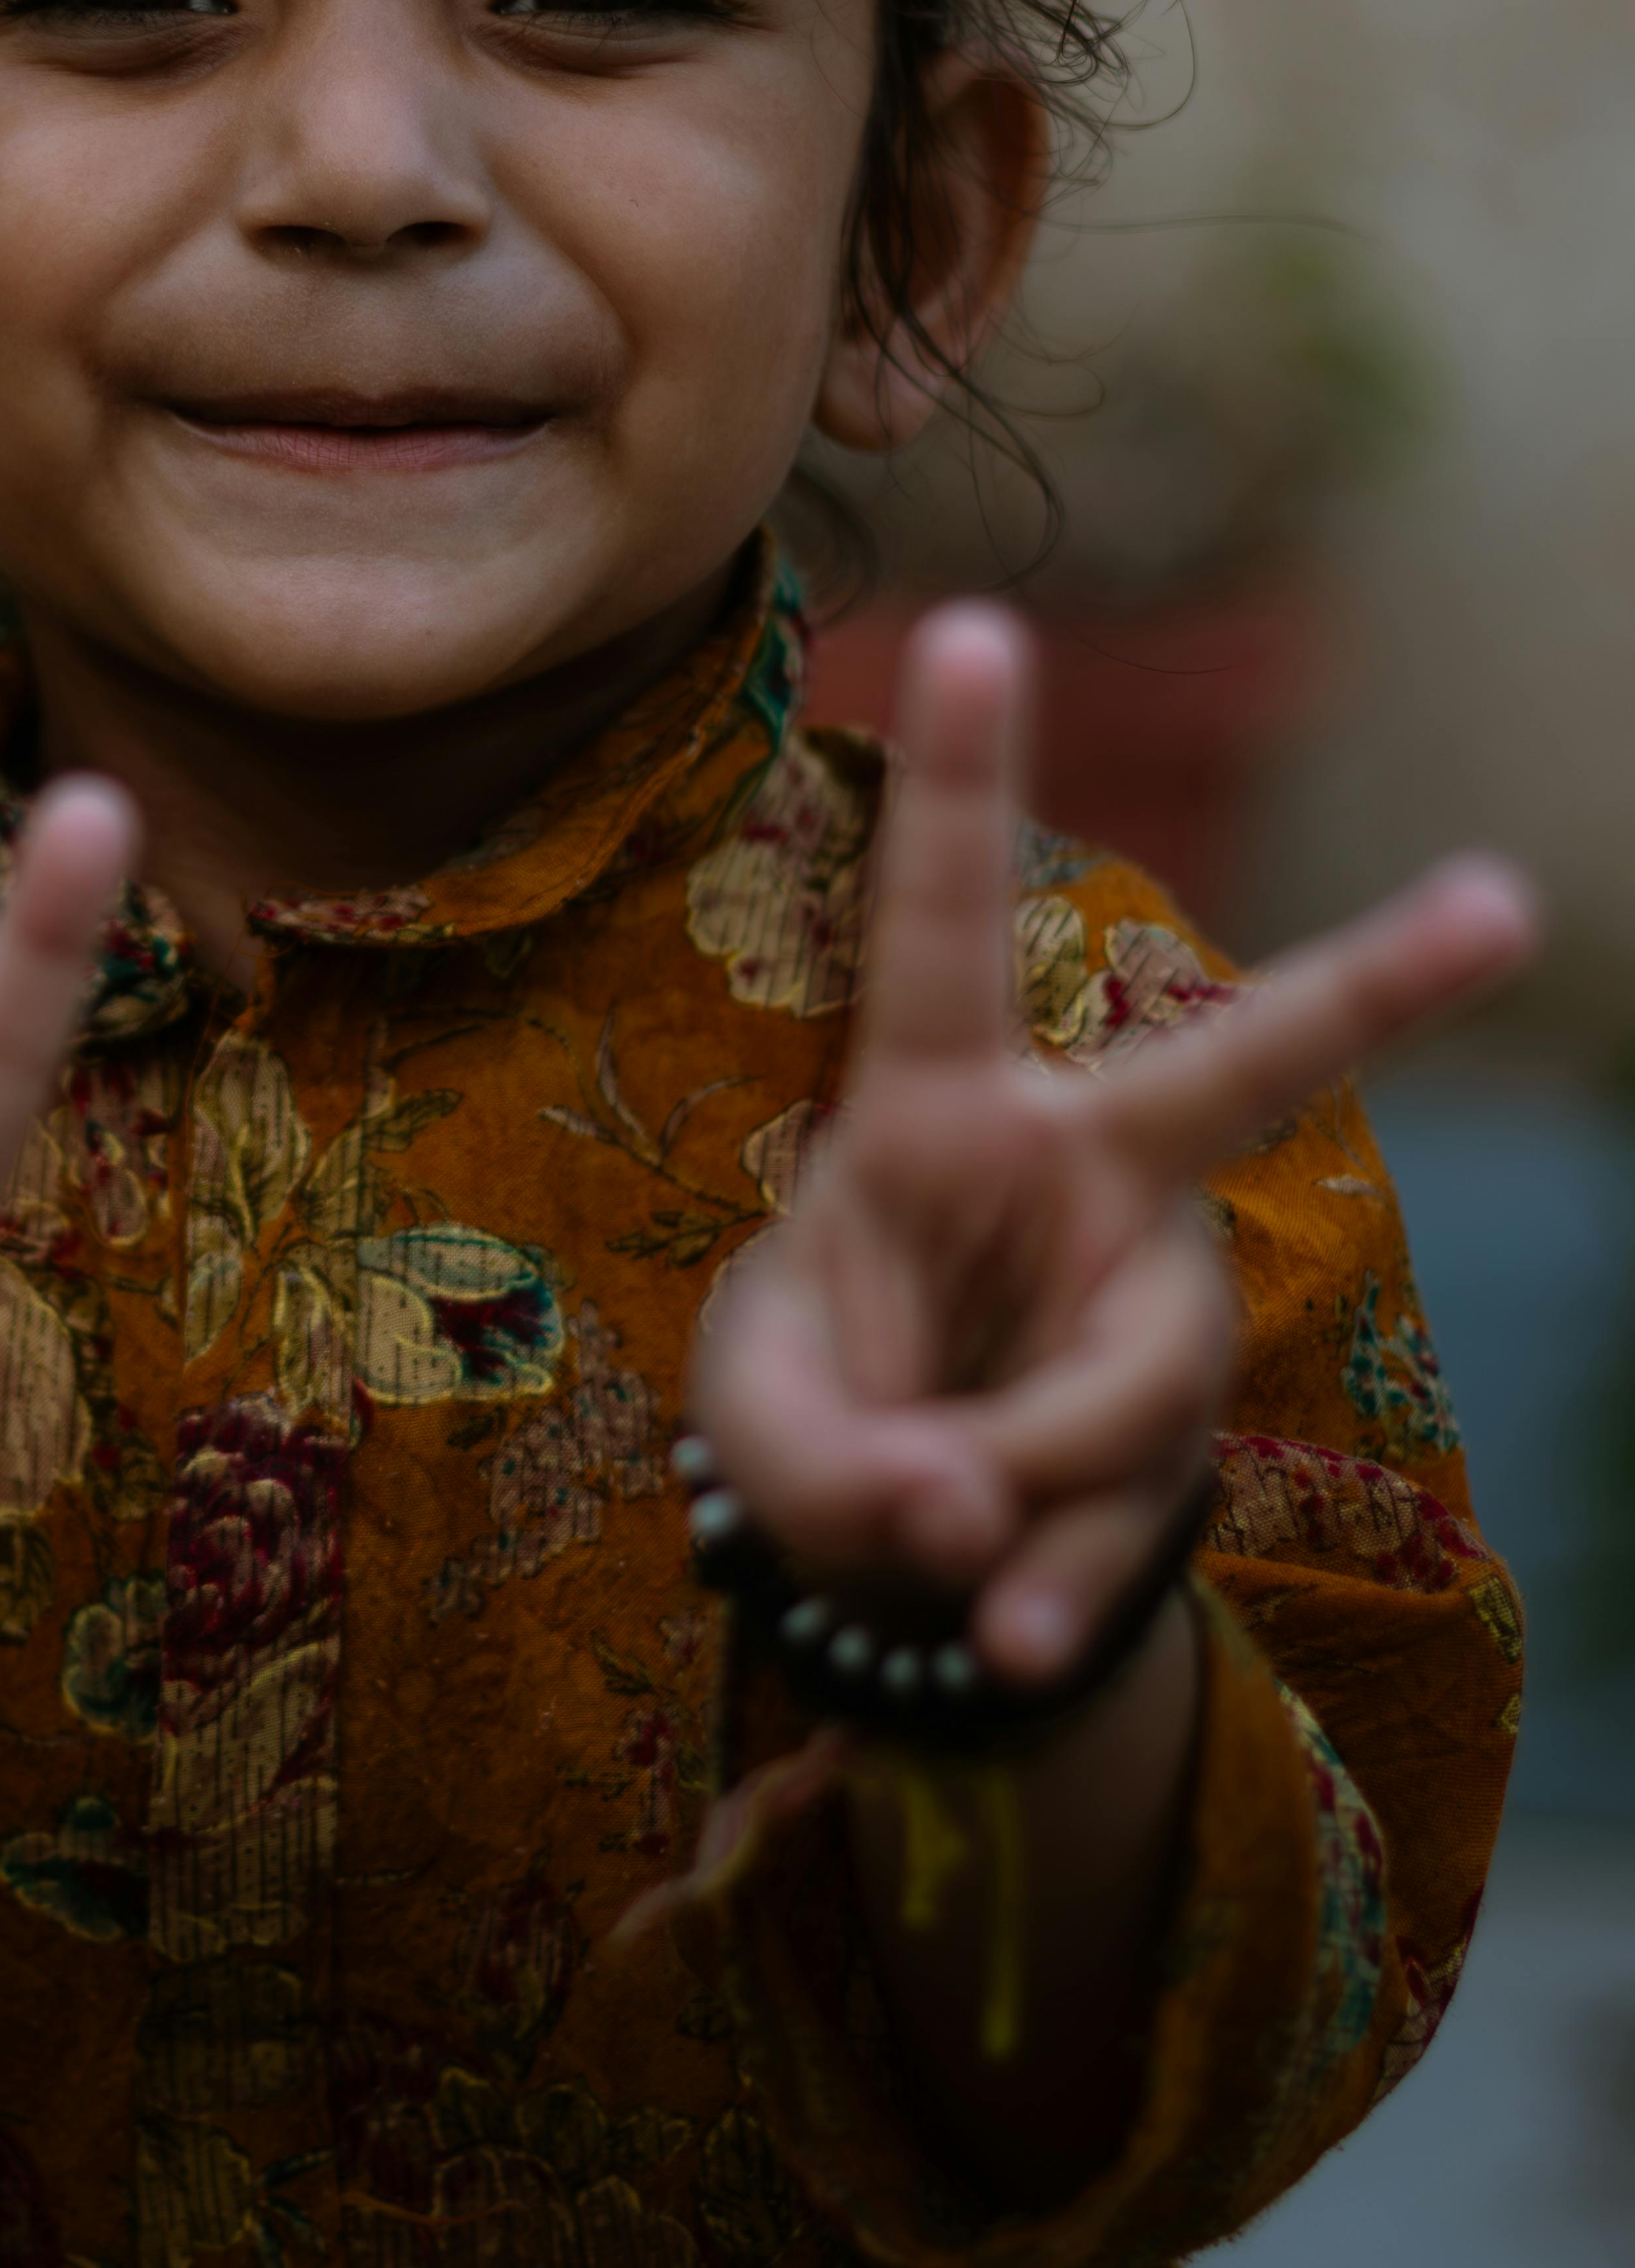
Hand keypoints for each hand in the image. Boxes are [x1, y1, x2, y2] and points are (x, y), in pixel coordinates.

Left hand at [691, 605, 1534, 1689]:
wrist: (900, 1541)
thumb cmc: (822, 1399)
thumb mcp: (760, 1411)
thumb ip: (831, 1456)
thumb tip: (967, 1518)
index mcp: (933, 1107)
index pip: (941, 922)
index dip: (963, 776)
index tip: (975, 618)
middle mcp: (1080, 1173)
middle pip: (1239, 1072)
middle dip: (1373, 986)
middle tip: (1506, 898)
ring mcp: (1152, 1303)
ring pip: (1129, 1385)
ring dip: (1010, 1490)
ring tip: (927, 1553)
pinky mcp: (1176, 1435)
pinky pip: (1125, 1519)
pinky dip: (1041, 1596)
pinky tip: (991, 1648)